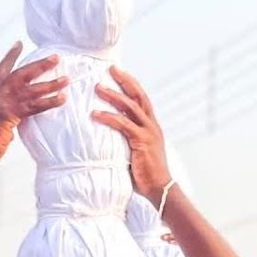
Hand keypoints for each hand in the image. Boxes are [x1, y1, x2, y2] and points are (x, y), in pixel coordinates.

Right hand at [0, 43, 65, 174]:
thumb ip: (4, 114)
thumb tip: (14, 121)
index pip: (1, 70)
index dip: (11, 56)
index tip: (19, 43)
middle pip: (20, 74)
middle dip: (39, 65)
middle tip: (55, 57)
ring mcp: (1, 103)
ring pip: (31, 89)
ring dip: (51, 83)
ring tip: (66, 78)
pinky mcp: (8, 114)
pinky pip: (34, 106)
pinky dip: (50, 101)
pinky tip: (62, 98)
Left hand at [92, 66, 170, 204]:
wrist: (160, 187)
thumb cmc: (147, 173)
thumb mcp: (138, 151)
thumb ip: (128, 139)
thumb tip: (111, 136)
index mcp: (152, 126)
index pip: (142, 99)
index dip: (131, 85)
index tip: (119, 73)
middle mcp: (152, 126)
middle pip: (139, 96)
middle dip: (125, 81)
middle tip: (111, 69)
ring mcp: (148, 133)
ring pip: (131, 107)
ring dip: (114, 95)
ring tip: (98, 88)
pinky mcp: (141, 141)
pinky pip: (123, 125)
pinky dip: (109, 117)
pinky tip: (95, 114)